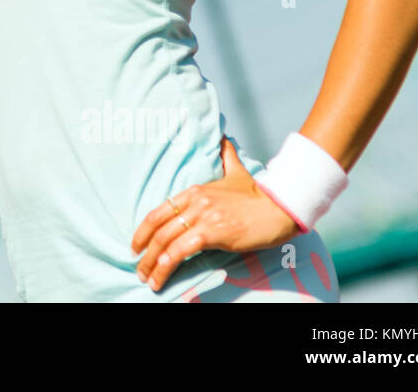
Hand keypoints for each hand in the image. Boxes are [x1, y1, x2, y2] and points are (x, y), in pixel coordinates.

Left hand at [131, 135, 299, 291]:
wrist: (281, 207)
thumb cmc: (259, 194)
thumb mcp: (238, 172)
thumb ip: (227, 157)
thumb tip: (223, 138)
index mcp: (194, 191)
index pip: (158, 212)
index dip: (143, 231)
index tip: (136, 245)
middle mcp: (194, 202)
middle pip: (158, 229)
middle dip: (144, 251)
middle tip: (139, 268)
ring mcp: (203, 217)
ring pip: (166, 242)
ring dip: (153, 264)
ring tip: (148, 279)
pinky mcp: (213, 232)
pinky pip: (182, 249)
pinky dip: (168, 262)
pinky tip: (162, 273)